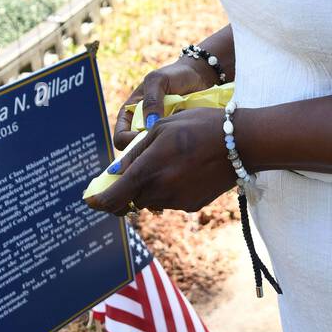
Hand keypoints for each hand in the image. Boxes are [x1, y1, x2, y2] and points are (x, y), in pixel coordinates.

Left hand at [89, 107, 237, 214]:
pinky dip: (169, 189)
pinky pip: (170, 200)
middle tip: (133, 172)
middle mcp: (160, 191)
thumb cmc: (198, 126)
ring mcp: (177, 201)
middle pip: (131, 199)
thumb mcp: (161, 128)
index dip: (97, 202)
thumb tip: (115, 173)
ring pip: (151, 200)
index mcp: (148, 170)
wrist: (241, 142)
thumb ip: (135, 152)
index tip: (89, 201)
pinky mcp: (191, 205)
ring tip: (168, 161)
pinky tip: (184, 169)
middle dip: (127, 190)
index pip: (112, 198)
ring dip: (149, 187)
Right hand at [112, 56, 222, 150]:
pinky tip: (188, 132)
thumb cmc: (173, 75)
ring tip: (179, 131)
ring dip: (166, 145)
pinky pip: (174, 148)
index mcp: (130, 115)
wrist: (199, 76)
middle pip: (138, 151)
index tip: (147, 139)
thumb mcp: (158, 80)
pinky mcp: (176, 137)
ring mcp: (160, 134)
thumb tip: (148, 125)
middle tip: (166, 139)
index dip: (130, 143)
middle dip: (150, 147)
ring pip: (157, 151)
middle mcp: (143, 128)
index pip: (120, 139)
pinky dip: (179, 143)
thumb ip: (151, 99)